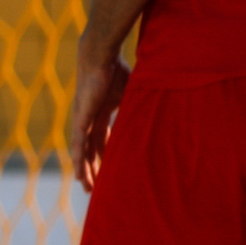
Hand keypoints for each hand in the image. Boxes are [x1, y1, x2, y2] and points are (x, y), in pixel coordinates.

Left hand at [68, 50, 130, 190]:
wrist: (100, 57)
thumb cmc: (116, 69)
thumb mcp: (131, 92)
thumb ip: (138, 104)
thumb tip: (166, 107)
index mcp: (102, 113)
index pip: (102, 140)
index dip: (104, 156)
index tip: (108, 170)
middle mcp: (89, 119)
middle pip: (91, 150)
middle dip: (93, 168)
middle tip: (96, 186)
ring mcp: (83, 120)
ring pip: (83, 151)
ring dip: (85, 170)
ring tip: (88, 187)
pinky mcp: (80, 119)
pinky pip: (79, 145)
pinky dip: (79, 160)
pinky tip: (79, 174)